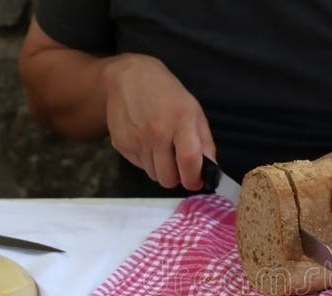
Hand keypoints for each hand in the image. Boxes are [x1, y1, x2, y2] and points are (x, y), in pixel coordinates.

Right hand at [103, 54, 214, 189]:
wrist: (129, 77)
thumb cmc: (168, 95)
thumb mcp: (194, 112)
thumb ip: (205, 143)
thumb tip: (210, 172)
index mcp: (180, 121)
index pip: (188, 161)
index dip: (194, 179)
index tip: (196, 181)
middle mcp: (157, 132)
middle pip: (168, 178)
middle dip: (177, 178)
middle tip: (179, 167)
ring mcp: (136, 139)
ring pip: (154, 175)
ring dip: (161, 169)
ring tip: (162, 149)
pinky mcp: (121, 144)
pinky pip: (139, 166)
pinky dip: (147, 161)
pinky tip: (147, 143)